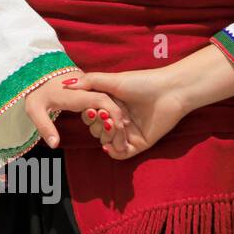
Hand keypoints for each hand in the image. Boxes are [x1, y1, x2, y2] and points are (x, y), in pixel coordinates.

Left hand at [23, 74, 128, 150]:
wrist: (36, 72)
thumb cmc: (36, 91)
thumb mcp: (34, 110)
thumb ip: (45, 127)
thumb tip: (54, 145)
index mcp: (75, 94)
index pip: (101, 100)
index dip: (113, 112)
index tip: (119, 127)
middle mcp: (85, 88)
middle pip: (109, 101)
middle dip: (118, 118)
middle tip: (122, 137)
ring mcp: (88, 87)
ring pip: (109, 100)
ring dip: (115, 115)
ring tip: (119, 132)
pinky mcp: (89, 88)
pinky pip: (103, 99)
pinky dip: (109, 111)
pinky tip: (112, 123)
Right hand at [76, 68, 190, 160]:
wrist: (169, 92)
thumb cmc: (142, 82)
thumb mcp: (110, 79)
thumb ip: (88, 82)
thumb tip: (65, 85)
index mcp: (110, 105)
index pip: (90, 116)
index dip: (88, 115)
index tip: (93, 109)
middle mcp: (117, 119)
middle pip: (96, 131)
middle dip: (98, 126)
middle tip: (107, 117)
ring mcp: (128, 132)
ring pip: (107, 142)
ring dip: (107, 136)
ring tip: (117, 126)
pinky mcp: (139, 143)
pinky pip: (121, 154)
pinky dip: (113, 151)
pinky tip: (111, 144)